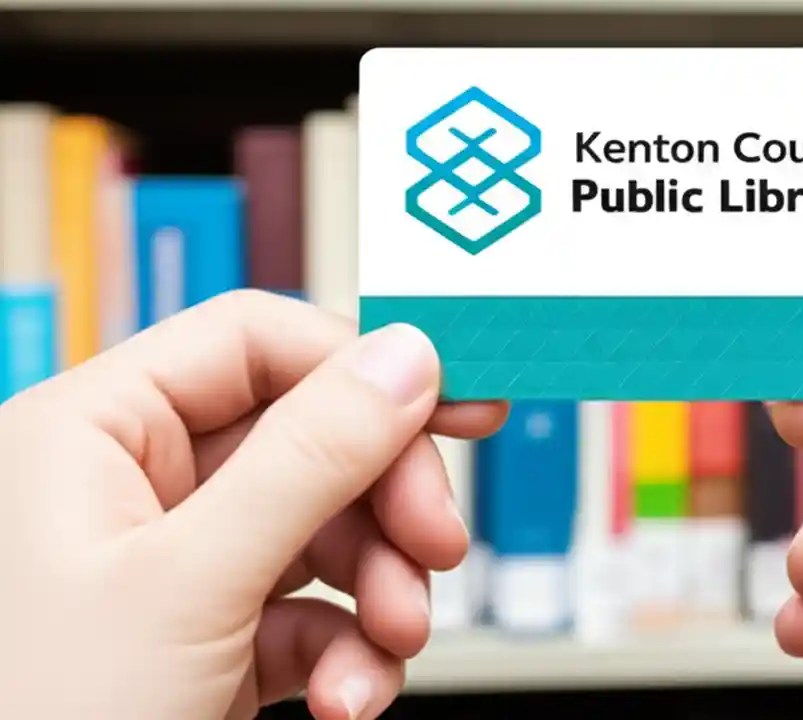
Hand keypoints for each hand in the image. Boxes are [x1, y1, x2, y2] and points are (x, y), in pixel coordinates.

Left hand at [0, 290, 506, 719]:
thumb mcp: (191, 582)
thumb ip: (310, 458)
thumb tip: (408, 358)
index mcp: (93, 432)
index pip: (256, 344)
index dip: (362, 367)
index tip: (458, 405)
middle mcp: (135, 488)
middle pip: (311, 442)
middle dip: (385, 502)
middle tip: (440, 545)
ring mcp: (177, 569)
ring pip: (325, 532)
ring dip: (381, 590)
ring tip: (396, 644)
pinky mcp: (212, 640)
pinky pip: (314, 613)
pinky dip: (352, 654)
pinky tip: (350, 701)